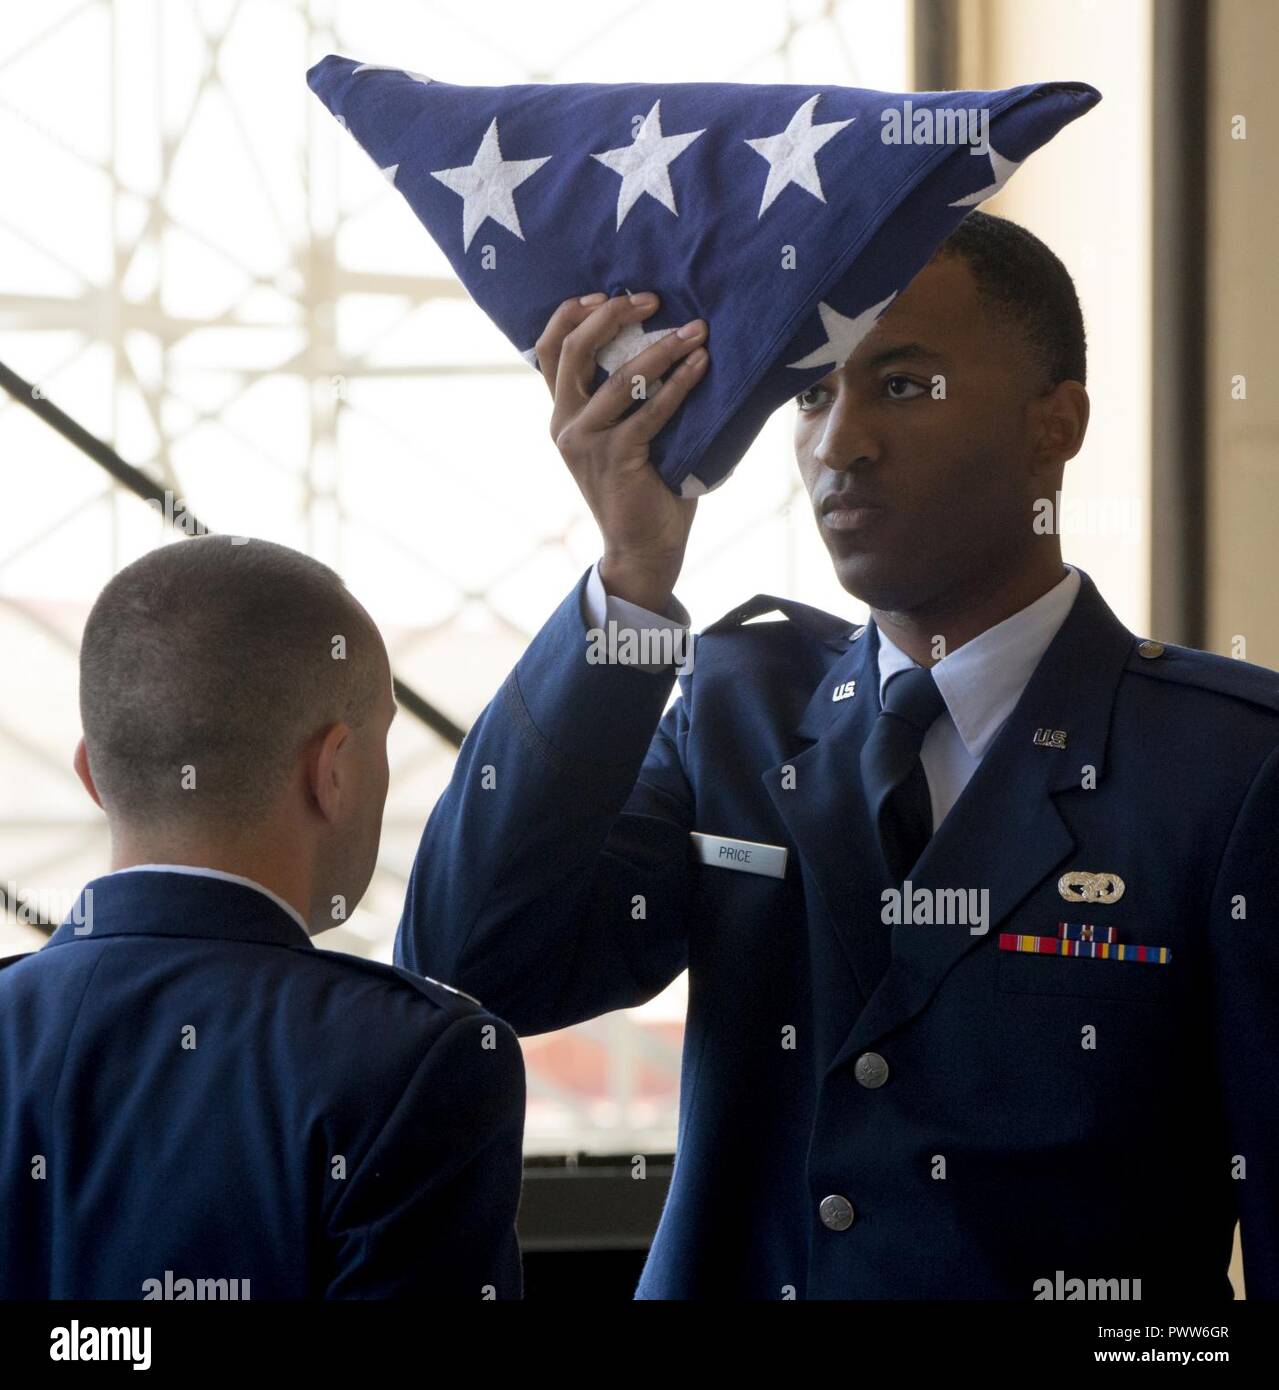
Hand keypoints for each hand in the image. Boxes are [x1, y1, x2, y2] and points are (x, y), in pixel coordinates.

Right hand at [534, 291, 707, 612]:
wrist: (643, 545)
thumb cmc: (643, 484)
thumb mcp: (623, 432)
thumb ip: (626, 394)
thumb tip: (665, 336)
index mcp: (563, 413)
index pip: (548, 350)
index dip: (571, 314)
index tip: (606, 293)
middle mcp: (565, 424)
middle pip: (572, 351)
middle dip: (612, 316)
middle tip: (653, 299)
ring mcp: (587, 442)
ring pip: (619, 379)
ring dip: (662, 348)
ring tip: (696, 330)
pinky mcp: (616, 459)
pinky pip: (652, 411)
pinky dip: (680, 384)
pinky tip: (702, 365)